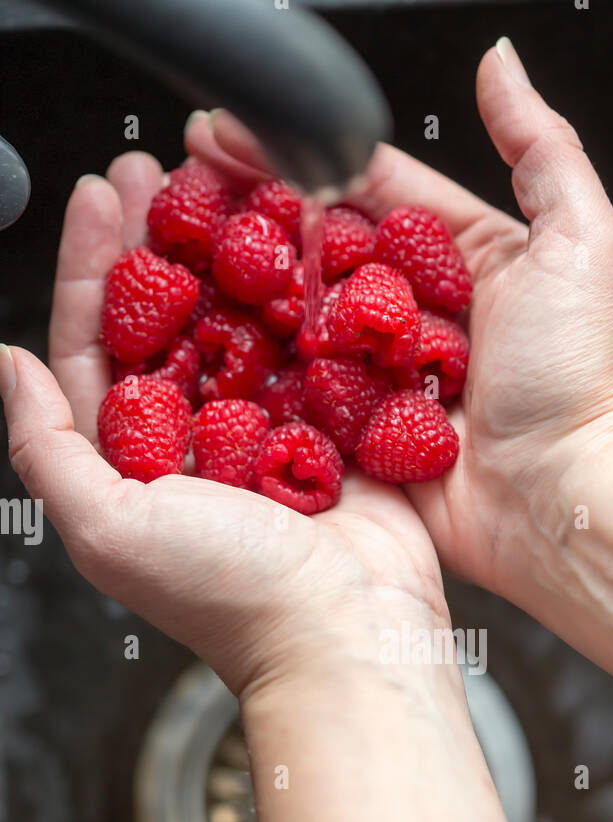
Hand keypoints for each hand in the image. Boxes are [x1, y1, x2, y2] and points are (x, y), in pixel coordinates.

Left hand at [1, 157, 449, 696]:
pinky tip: (306, 245)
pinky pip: (315, 346)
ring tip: (236, 187)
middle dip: (161, 239)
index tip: (98, 198)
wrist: (352, 635)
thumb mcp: (108, 528)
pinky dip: (309, 294)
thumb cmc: (234, 596)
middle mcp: (197, 440)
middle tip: (163, 170)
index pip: (96, 345)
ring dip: (236, 253)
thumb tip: (10, 365)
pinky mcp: (335, 429)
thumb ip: (47, 447)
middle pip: (169, 318)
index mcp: (135, 461)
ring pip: (243, 321)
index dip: (89, 266)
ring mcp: (269, 430)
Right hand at [187, 39, 612, 603]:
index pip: (366, 186)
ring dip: (241, 288)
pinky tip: (205, 343)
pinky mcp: (357, 430)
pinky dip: (257, 369)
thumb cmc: (579, 379)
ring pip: (298, 317)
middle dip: (252, 216)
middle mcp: (416, 312)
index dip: (297, 155)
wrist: (559, 499)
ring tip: (173, 257)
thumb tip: (500, 65)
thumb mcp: (580, 243)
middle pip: (319, 248)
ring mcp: (381, 373)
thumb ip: (542, 149)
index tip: (227, 136)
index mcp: (464, 256)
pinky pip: (297, 390)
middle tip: (178, 191)